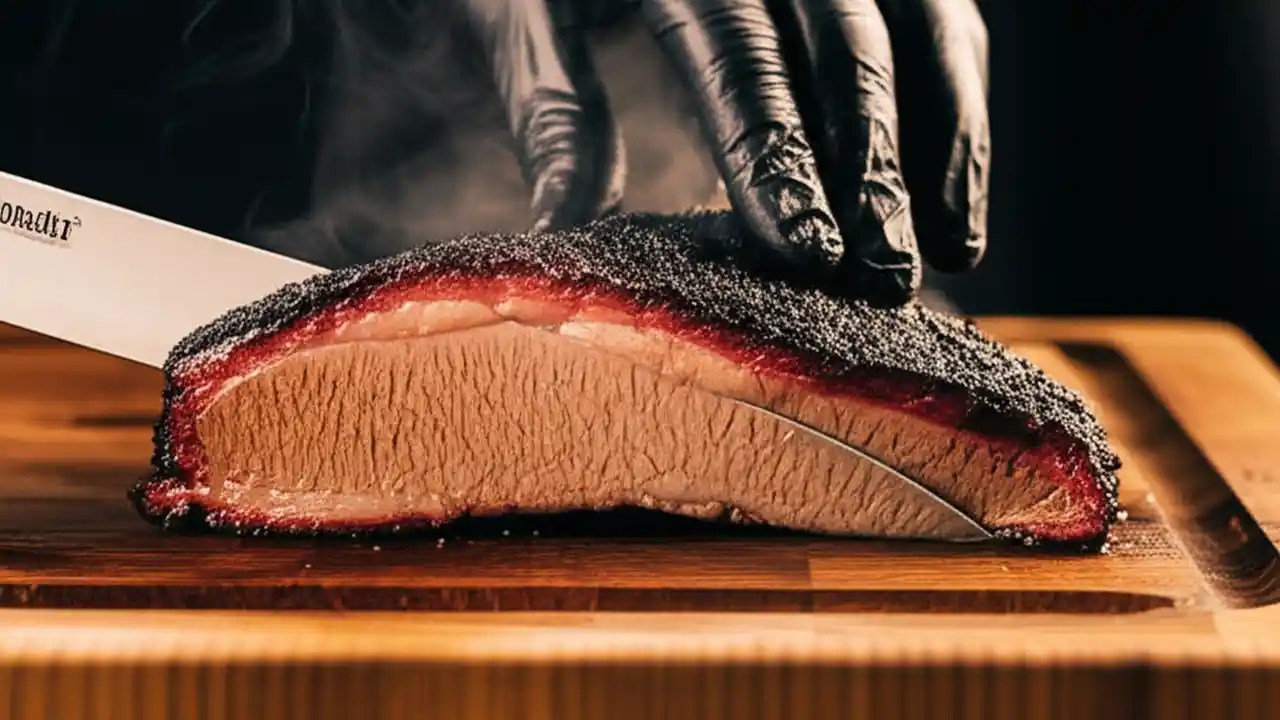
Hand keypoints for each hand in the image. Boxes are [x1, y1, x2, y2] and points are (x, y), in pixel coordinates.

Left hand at [463, 0, 989, 305]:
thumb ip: (555, 107)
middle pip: (844, 49)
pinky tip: (958, 194)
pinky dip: (959, 107)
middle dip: (871, 170)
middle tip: (885, 277)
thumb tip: (562, 230)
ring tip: (948, 251)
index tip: (808, 256)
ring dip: (939, 144)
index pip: (737, 55)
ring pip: (917, 31)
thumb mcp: (522, 10)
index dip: (777, 157)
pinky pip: (945, 22)